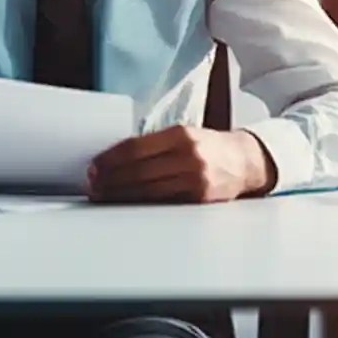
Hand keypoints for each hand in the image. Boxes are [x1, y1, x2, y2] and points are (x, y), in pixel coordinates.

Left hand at [87, 125, 274, 203]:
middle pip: (138, 170)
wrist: (245, 161)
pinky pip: (163, 202)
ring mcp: (195, 178)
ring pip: (148, 190)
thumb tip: (115, 158)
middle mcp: (188, 155)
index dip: (110, 159)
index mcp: (180, 134)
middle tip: (92, 183)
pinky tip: (127, 203)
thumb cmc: (209, 147)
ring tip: (103, 195)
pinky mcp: (199, 199)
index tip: (94, 165)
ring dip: (120, 194)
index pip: (135, 147)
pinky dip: (141, 203)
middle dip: (110, 179)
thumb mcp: (184, 135)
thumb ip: (154, 145)